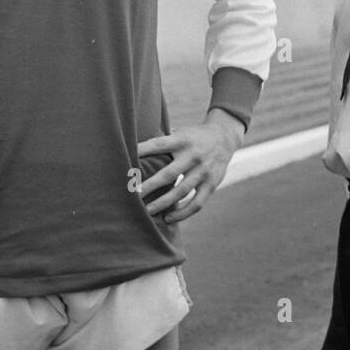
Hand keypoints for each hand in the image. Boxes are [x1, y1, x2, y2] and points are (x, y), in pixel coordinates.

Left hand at [136, 108, 244, 223]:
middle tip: (132, 196)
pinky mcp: (211, 184)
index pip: (158, 145)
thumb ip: (162, 140)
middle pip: (168, 174)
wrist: (224, 137)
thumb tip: (132, 145)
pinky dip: (182, 213)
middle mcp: (193, 156)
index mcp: (181, 140)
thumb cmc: (192, 136)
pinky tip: (168, 218)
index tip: (125, 159)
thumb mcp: (179, 132)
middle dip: (149, 186)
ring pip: (181, 192)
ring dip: (162, 203)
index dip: (142, 150)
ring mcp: (203, 171)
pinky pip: (196, 203)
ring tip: (146, 212)